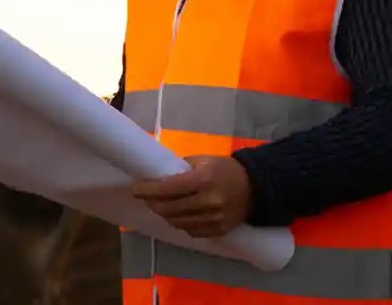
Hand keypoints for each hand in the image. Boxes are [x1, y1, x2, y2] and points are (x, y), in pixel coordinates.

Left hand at [131, 155, 251, 237]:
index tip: (136, 189)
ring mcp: (213, 219)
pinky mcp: (217, 231)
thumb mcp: (202, 160)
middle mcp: (208, 201)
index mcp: (203, 180)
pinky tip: (176, 214)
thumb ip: (180, 169)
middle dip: (151, 203)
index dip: (147, 190)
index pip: (167, 188)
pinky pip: (190, 230)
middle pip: (168, 208)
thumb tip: (156, 176)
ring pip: (176, 222)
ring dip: (163, 214)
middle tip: (144, 196)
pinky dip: (179, 222)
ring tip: (158, 205)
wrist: (256, 188)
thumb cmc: (225, 169)